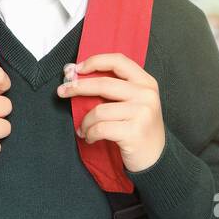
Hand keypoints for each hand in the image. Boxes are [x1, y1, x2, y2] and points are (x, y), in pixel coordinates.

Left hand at [57, 52, 165, 172]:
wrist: (157, 158)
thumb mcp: (135, 102)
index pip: (118, 61)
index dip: (95, 61)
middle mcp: (146, 95)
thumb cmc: (139, 128)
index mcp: (146, 82)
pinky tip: (90, 137)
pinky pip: (100, 128)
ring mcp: (142, 113)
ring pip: (99, 110)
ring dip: (85, 121)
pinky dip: (90, 134)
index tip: (77, 68)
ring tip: (84, 129)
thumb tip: (77, 75)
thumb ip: (115, 88)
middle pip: (104, 84)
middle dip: (78, 87)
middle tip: (62, 91)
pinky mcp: (134, 132)